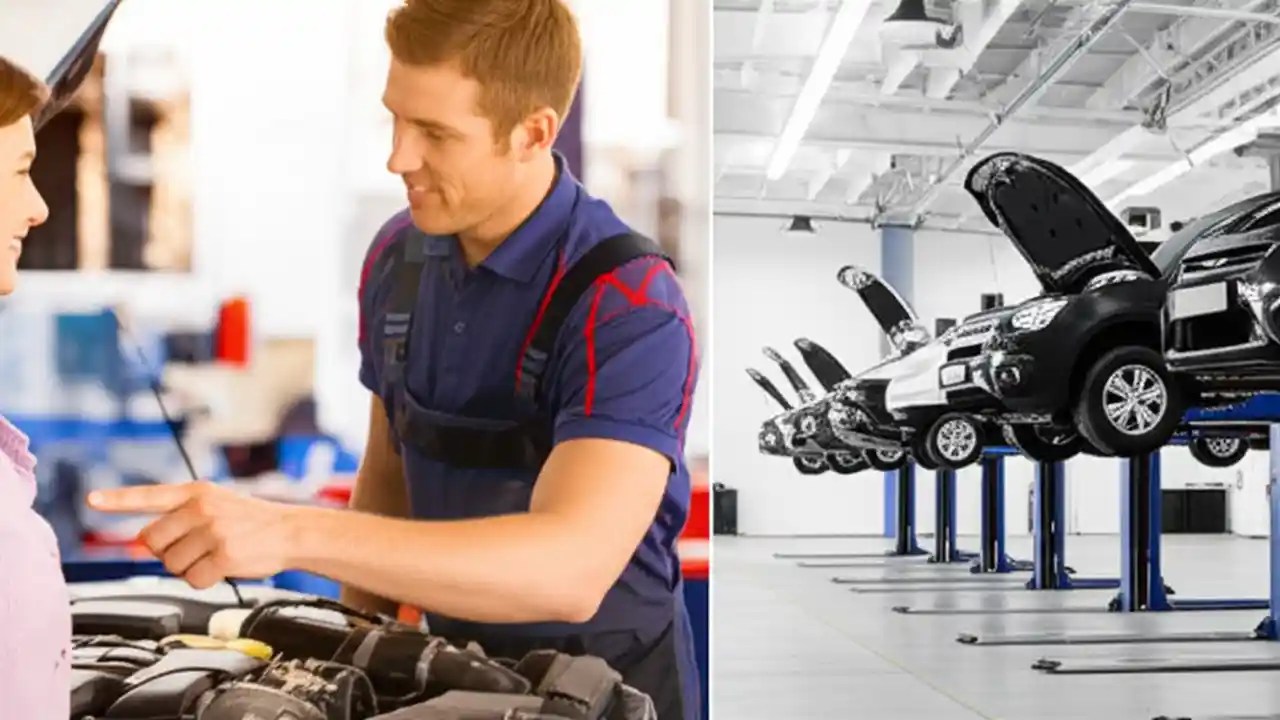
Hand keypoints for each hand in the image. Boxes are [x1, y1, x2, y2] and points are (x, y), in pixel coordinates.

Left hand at [87, 481, 300, 588]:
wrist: (292, 531)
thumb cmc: (252, 521)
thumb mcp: (216, 505)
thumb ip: (180, 517)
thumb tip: (144, 540)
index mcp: (197, 492)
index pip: (149, 495)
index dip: (117, 500)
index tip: (92, 499)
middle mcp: (202, 508)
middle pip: (153, 541)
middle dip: (168, 551)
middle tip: (195, 548)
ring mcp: (214, 531)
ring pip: (171, 564)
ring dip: (188, 568)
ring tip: (215, 555)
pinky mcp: (225, 555)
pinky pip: (194, 579)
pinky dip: (206, 580)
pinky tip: (224, 567)